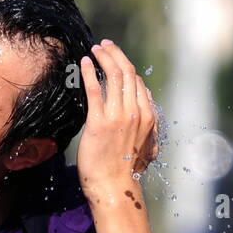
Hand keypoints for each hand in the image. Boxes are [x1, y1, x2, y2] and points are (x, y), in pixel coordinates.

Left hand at [75, 39, 158, 207]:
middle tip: (104, 45)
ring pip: (114, 76)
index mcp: (148, 117)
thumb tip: (146, 103)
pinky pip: (95, 89)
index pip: (138, 83)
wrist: (114, 187)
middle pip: (127, 73)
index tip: (114, 58)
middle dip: (115, 54)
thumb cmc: (126, 169)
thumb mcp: (146, 145)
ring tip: (94, 49)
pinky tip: (84, 63)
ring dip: (103, 58)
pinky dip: (89, 72)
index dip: (126, 66)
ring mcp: (118, 116)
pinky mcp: (98, 122)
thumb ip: (147, 123)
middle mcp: (136, 113)